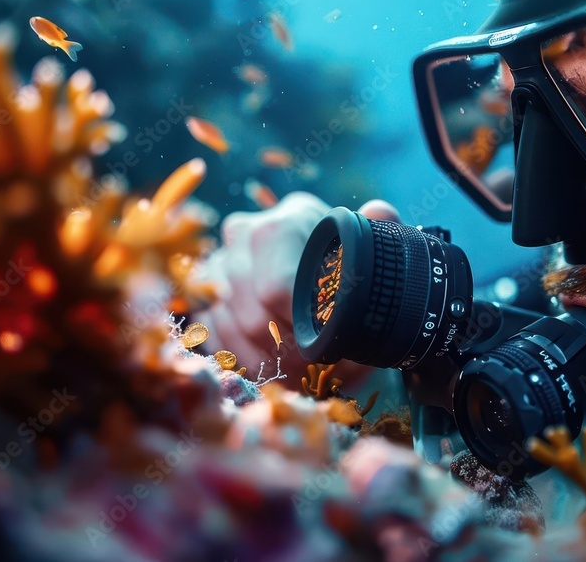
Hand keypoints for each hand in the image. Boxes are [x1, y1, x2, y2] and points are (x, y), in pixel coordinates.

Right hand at [194, 192, 399, 389]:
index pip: (276, 287)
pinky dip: (249, 361)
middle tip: (318, 368)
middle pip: (254, 315)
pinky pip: (216, 338)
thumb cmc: (344, 267)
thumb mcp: (366, 250)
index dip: (301, 326)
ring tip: (303, 374)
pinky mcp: (206, 295)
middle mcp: (243, 235)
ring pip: (234, 330)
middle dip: (289, 350)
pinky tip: (277, 370)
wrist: (317, 273)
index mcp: (287, 220)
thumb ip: (380, 230)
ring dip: (271, 361)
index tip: (326, 342)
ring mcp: (219, 265)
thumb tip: (378, 211)